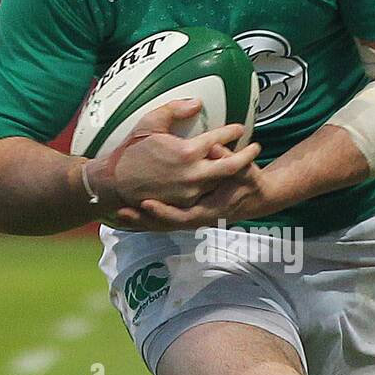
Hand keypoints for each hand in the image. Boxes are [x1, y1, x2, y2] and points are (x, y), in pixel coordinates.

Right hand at [88, 98, 260, 210]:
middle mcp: (193, 174)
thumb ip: (175, 109)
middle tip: (256, 147)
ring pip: (221, 183)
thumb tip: (198, 103)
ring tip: (243, 162)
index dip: (232, 131)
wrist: (114, 182)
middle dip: (247, 156)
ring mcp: (190, 192)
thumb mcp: (150, 122)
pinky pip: (208, 195)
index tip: (240, 127)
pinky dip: (218, 186)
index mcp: (186, 151)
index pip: (219, 138)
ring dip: (234, 172)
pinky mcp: (184, 204)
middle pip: (231, 165)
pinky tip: (223, 179)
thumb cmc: (131, 150)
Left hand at [113, 142, 274, 231]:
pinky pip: (163, 223)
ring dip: (140, 223)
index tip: (145, 204)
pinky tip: (128, 216)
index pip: (183, 216)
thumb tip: (213, 147)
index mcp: (209, 209)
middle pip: (165, 225)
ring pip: (162, 226)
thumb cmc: (250, 184)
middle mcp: (198, 216)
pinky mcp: (187, 214)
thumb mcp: (247, 172)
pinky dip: (146, 222)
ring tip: (118, 214)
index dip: (163, 212)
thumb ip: (230, 160)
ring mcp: (192, 217)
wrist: (257, 199)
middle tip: (122, 212)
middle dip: (143, 221)